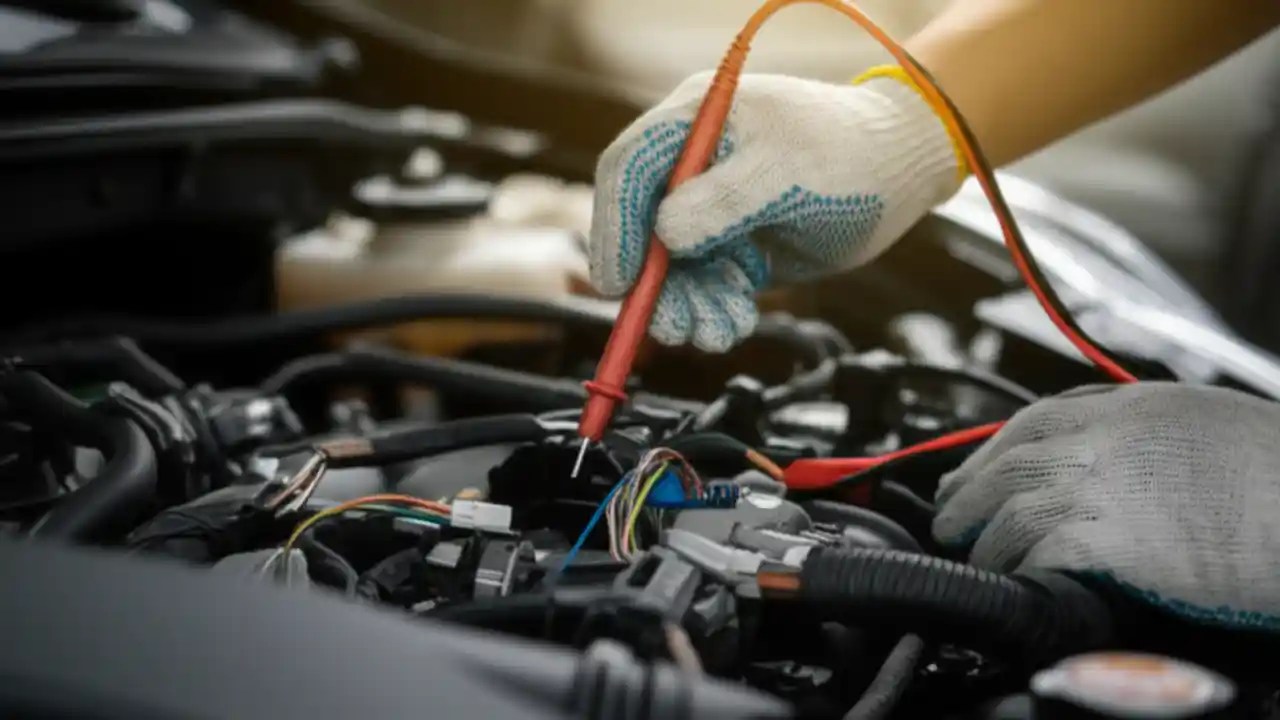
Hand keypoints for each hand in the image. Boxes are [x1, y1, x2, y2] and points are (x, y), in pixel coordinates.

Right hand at [589, 70, 961, 351]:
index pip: (627, 171)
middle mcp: (691, 163)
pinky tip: (734, 322)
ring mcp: (708, 204)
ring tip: (716, 332)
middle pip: (640, 227)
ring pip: (671, 266)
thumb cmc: (851, 156)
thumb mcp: (787, 175)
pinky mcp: (729, 240)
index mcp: (694, 122)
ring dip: (687, 305)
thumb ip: (722, 202)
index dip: (615, 228)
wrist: (901, 171)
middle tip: (673, 327)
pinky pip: (703, 282)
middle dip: (654, 283)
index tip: (621, 282)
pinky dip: (713, 307)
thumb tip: (666, 235)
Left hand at [934, 382, 1279, 629]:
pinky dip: (1015, 565)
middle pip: (1011, 458)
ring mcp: (1105, 485)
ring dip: (982, 536)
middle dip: (969, 489)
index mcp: (1136, 406)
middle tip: (949, 512)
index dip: (996, 446)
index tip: (976, 466)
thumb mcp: (1213, 428)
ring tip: (969, 553)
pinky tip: (1012, 577)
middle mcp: (1110, 437)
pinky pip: (1035, 550)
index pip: (1040, 416)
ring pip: (1011, 506)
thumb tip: (1129, 460)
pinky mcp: (1108, 539)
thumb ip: (1156, 436)